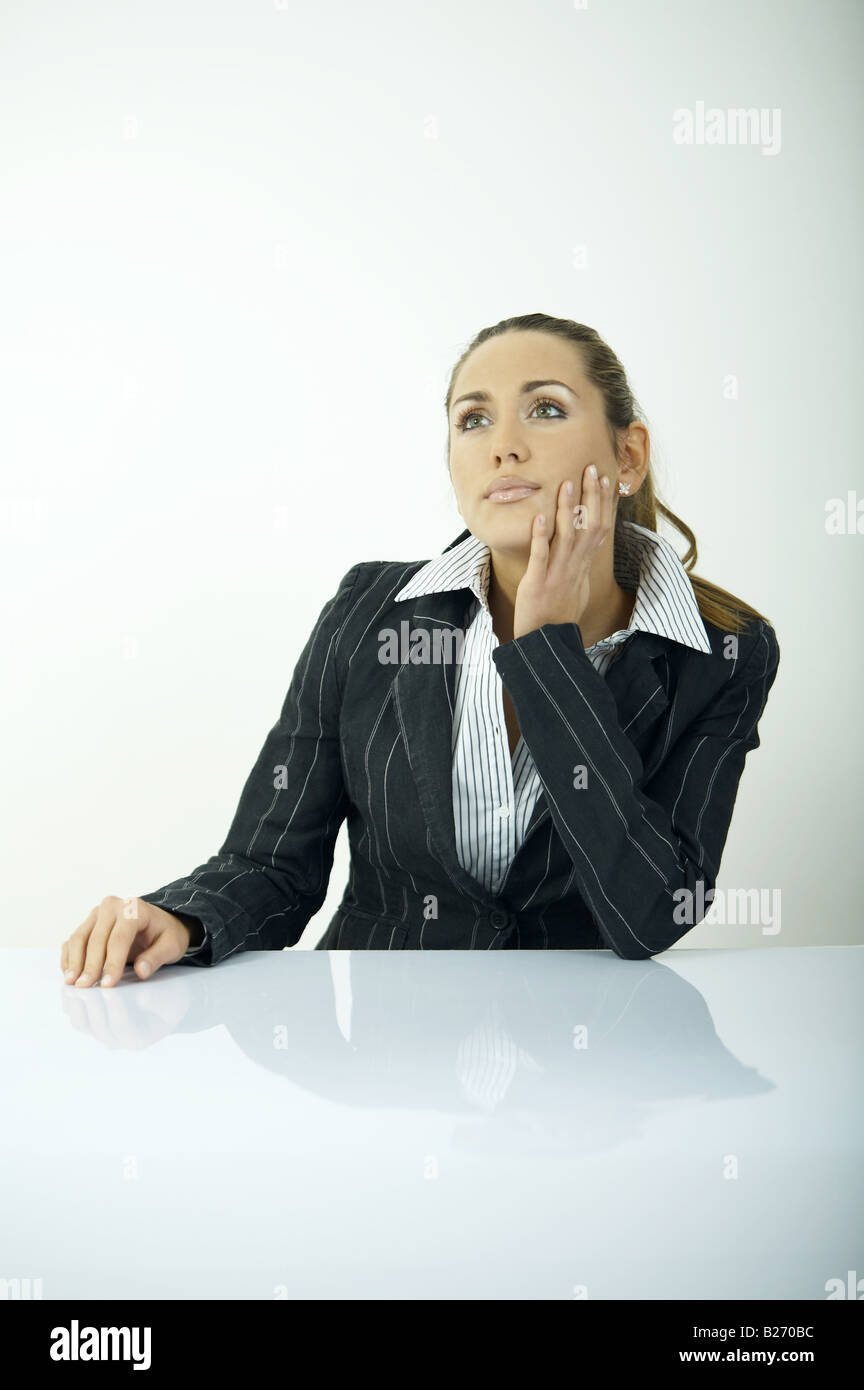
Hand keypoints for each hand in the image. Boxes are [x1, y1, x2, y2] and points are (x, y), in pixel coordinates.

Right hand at [60, 896, 198, 987]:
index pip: (119, 938)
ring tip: (73, 982)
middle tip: (85, 986)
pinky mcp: (88, 923)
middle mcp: (112, 906)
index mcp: (134, 909)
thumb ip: (157, 957)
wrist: (159, 922)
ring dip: (75, 962)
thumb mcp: (172, 945)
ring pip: (79, 938)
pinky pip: (73, 940)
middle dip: (90, 965)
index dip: (112, 962)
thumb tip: (142, 971)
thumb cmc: (165, 933)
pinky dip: (69, 957)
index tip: (107, 984)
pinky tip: (69, 973)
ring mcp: (96, 914)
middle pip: (96, 938)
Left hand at [512, 463, 614, 639]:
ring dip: (568, 508)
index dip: (605, 503)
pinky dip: (540, 535)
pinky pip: (541, 555)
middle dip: (591, 496)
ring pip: (567, 536)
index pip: (600, 528)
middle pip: (589, 525)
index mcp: (584, 565)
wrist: (546, 640)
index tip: (607, 480)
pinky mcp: (538, 581)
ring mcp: (557, 573)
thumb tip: (586, 545)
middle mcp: (575, 566)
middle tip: (591, 468)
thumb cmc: (560, 613)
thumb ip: (581, 563)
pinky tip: (540, 516)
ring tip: (567, 483)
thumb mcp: (577, 585)